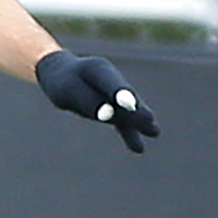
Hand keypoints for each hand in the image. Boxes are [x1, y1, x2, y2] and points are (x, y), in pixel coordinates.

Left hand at [33, 51, 159, 152]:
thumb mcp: (67, 89)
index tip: (127, 104)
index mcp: (99, 69)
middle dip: (135, 110)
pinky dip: (128, 135)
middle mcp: (112, 82)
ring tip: (154, 132)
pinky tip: (138, 149)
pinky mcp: (114, 110)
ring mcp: (115, 97)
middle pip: (125, 98)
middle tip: (148, 120)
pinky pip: (121, 124)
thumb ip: (86, 99)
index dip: (120, 93)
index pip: (110, 82)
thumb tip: (108, 115)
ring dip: (139, 123)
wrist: (63, 76)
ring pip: (127, 112)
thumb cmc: (63, 82)